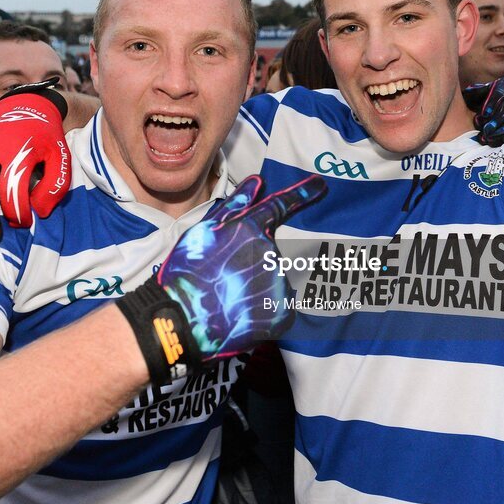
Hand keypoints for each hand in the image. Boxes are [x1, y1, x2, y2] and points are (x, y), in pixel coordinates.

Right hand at [117, 174, 326, 387]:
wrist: (183, 322)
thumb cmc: (186, 273)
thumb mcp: (202, 233)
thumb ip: (233, 206)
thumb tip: (257, 181)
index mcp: (251, 229)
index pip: (281, 206)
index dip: (303, 193)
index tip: (321, 184)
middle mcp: (271, 252)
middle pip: (270, 252)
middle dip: (253, 264)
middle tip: (225, 280)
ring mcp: (278, 284)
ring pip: (273, 280)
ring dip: (256, 288)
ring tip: (229, 300)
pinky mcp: (282, 313)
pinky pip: (277, 307)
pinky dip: (262, 311)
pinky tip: (241, 316)